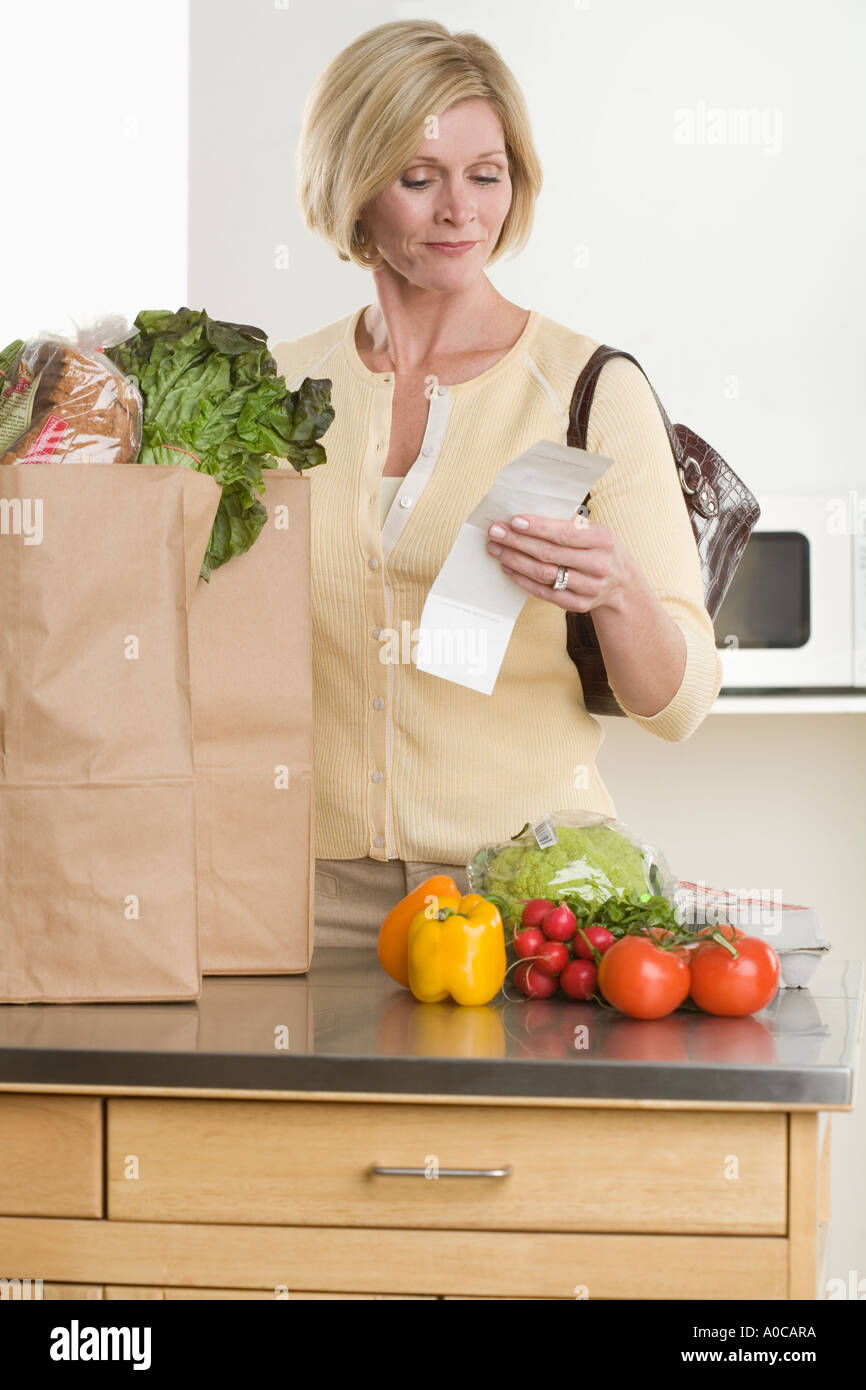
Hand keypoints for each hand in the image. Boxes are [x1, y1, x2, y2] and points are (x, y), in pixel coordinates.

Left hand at [486, 512, 631, 613]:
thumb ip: (568, 523)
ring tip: (496, 549)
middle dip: (518, 542)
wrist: (622, 583)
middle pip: (550, 554)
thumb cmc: (599, 549)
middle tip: (495, 533)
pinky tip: (508, 568)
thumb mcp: (594, 531)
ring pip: (544, 574)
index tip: (513, 521)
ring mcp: (590, 588)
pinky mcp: (579, 604)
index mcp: (603, 540)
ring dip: (515, 561)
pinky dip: (522, 580)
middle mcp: (599, 565)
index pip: (565, 533)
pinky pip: (544, 592)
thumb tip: (527, 514)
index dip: (538, 528)